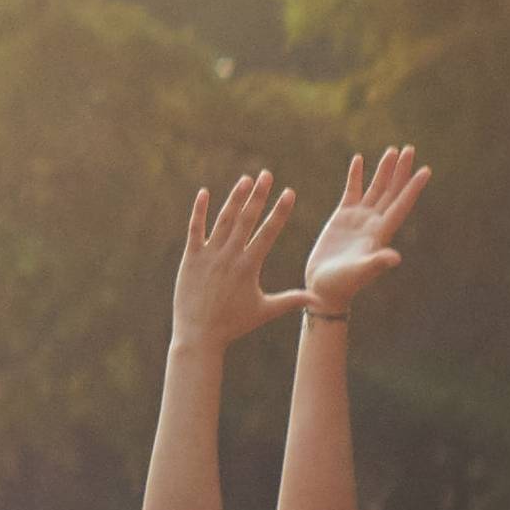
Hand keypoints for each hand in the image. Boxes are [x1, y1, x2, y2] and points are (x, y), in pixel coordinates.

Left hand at [169, 170, 311, 356]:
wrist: (199, 335)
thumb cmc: (234, 324)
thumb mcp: (265, 311)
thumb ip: (291, 299)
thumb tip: (319, 298)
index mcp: (249, 266)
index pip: (268, 232)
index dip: (280, 211)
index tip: (289, 192)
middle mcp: (229, 256)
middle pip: (246, 219)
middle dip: (258, 195)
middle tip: (267, 174)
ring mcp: (208, 256)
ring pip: (223, 221)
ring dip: (234, 198)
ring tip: (245, 179)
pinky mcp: (190, 259)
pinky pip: (195, 230)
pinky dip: (199, 211)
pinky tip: (204, 193)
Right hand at [303, 146, 428, 315]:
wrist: (324, 288)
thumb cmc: (342, 284)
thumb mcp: (359, 273)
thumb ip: (376, 263)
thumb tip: (395, 258)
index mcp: (381, 232)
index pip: (401, 205)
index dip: (413, 188)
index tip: (426, 170)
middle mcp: (374, 222)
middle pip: (392, 191)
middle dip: (401, 170)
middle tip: (410, 149)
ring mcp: (359, 218)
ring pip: (376, 188)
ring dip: (384, 170)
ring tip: (392, 150)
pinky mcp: (342, 217)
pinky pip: (351, 191)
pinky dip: (355, 175)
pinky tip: (359, 159)